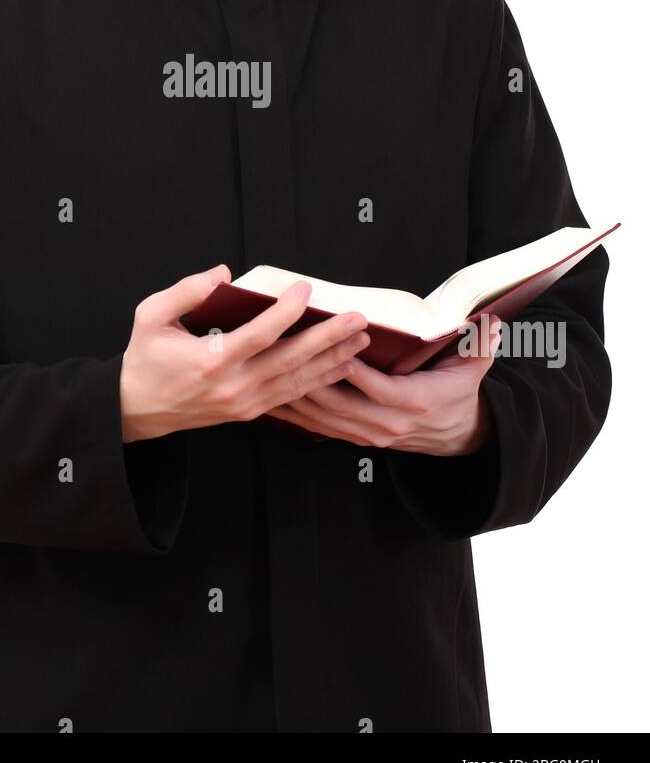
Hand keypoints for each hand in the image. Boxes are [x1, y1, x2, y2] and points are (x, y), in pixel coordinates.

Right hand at [119, 265, 370, 440]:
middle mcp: (232, 386)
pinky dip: (319, 380)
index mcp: (209, 361)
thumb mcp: (150, 316)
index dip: (285, 312)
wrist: (136, 410)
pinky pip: (291, 396)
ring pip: (297, 381)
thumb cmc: (144, 359)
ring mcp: (243, 403)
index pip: (258, 335)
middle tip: (357, 319)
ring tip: (360, 339)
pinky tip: (340, 365)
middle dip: (328, 338)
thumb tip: (222, 274)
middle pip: (290, 360)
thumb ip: (185, 291)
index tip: (305, 289)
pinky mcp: (249, 411)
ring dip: (332, 359)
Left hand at [262, 315, 501, 452]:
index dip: (352, 366)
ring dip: (296, 395)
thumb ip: (480, 345)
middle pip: (340, 402)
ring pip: (324, 418)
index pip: (376, 385)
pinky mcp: (357, 439)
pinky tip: (275, 395)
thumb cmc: (460, 393)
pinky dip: (298, 413)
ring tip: (270, 370)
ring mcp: (369, 436)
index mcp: (414, 402)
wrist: (459, 437)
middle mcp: (387, 425)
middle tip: (284, 350)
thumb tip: (492, 323)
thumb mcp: (474, 368)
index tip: (331, 343)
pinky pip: (321, 428)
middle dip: (309, 376)